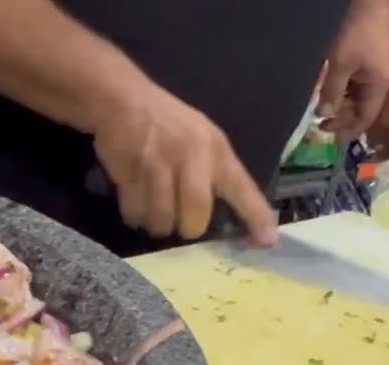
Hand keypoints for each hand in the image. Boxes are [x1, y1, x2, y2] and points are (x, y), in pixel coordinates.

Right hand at [90, 78, 277, 244]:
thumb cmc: (167, 122)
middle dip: (188, 227)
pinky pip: (135, 212)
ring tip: (154, 210)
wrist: (122, 99)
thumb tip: (233, 216)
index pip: (240, 186)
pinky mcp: (128, 171)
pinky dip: (135, 215)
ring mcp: (157, 163)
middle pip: (195, 215)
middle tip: (181, 223)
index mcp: (215, 148)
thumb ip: (216, 171)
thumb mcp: (202, 137)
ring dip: (157, 223)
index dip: (255, 215)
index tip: (266, 240)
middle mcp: (190, 155)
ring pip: (161, 219)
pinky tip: (136, 202)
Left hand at [320, 0, 388, 139]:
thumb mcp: (340, 65)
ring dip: (339, 106)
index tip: (329, 137)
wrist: (368, 7)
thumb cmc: (355, 36)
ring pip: (356, 100)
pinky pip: (355, 87)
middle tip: (319, 124)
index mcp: (379, 87)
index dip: (348, 130)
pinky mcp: (368, 66)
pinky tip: (328, 94)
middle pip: (361, 111)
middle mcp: (380, 84)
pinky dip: (341, 93)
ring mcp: (374, 75)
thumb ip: (332, 92)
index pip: (365, 119)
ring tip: (320, 110)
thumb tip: (324, 115)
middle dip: (341, 119)